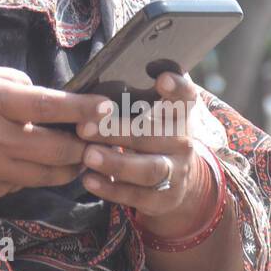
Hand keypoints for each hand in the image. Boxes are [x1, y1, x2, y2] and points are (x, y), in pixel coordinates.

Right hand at [0, 60, 114, 204]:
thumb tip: (44, 94)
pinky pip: (22, 184)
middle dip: (86, 146)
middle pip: (57, 148)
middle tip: (101, 141)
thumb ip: (11, 80)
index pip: (49, 105)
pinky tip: (34, 164)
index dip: (83, 109)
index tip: (107, 109)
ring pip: (46, 174)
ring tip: (79, 156)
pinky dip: (34, 175)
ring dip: (69, 166)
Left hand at [75, 71, 216, 238]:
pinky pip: (137, 196)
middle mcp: (182, 142)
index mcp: (180, 114)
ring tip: (88, 155)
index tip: (162, 79)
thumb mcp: (154, 112)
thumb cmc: (153, 133)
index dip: (177, 88)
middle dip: (118, 132)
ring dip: (116, 163)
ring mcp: (175, 172)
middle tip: (84, 128)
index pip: (186, 98)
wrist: (178, 180)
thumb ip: (138, 93)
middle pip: (153, 136)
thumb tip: (100, 70)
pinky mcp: (163, 199)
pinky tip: (89, 179)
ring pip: (148, 169)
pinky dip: (111, 189)